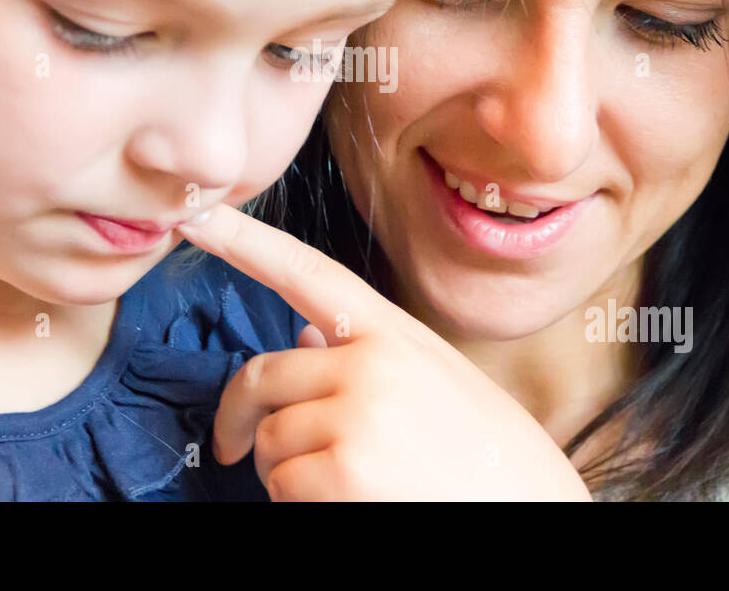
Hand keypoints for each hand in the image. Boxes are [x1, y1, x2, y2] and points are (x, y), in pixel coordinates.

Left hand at [179, 204, 591, 500]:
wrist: (535, 512)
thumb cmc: (485, 456)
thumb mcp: (433, 385)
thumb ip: (365, 359)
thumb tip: (298, 344)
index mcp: (393, 333)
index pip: (305, 272)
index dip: (243, 240)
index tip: (193, 215)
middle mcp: (371, 362)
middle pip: (260, 375)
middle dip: (240, 418)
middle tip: (235, 448)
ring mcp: (357, 413)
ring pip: (269, 440)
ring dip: (283, 471)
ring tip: (345, 482)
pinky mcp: (344, 470)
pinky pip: (281, 486)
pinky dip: (299, 505)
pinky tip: (350, 503)